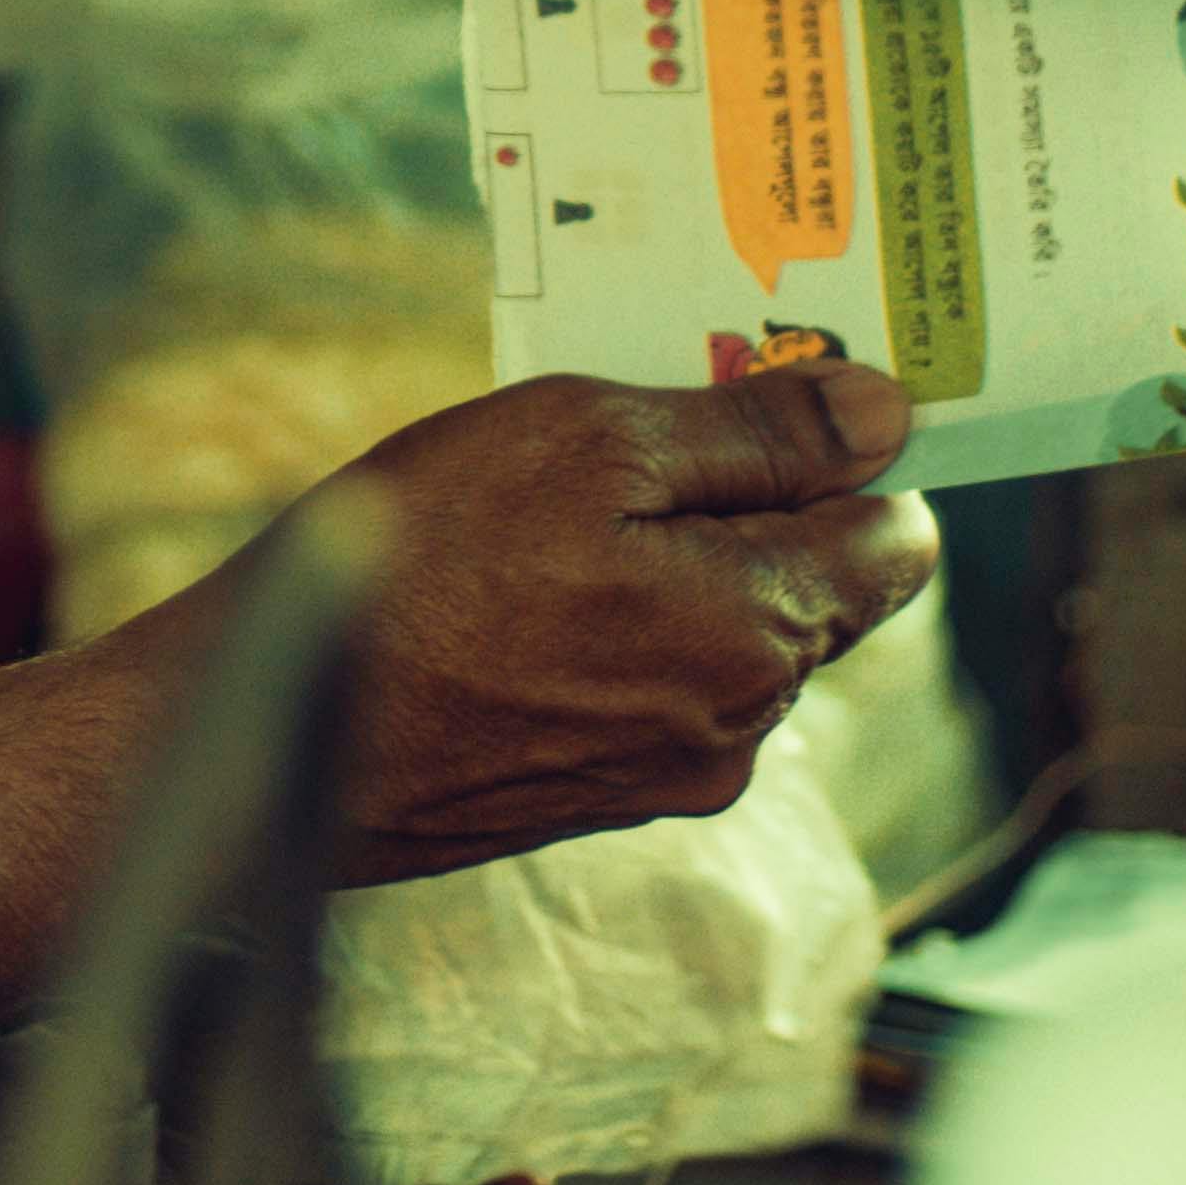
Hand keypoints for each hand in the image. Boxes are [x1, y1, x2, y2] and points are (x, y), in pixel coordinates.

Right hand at [317, 365, 936, 883]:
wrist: (288, 734)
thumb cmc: (425, 565)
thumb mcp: (588, 442)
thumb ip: (751, 434)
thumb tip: (886, 413)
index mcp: (764, 629)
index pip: (898, 537)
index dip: (852, 453)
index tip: (777, 389)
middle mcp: (741, 722)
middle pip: (808, 583)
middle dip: (748, 496)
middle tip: (629, 419)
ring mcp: (667, 772)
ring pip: (720, 632)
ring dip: (671, 558)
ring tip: (546, 496)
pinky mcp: (592, 795)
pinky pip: (648, 682)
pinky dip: (612, 620)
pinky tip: (514, 577)